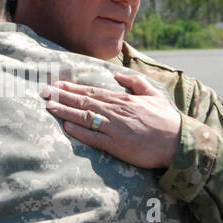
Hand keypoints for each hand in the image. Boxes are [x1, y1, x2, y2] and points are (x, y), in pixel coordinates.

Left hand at [40, 70, 181, 169]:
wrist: (179, 142)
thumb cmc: (167, 120)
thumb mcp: (154, 95)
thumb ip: (135, 82)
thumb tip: (118, 75)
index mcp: (124, 100)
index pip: (93, 92)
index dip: (72, 88)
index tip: (57, 85)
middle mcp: (117, 112)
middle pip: (84, 102)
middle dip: (62, 97)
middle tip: (44, 92)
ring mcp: (116, 129)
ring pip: (86, 117)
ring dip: (66, 111)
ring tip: (49, 106)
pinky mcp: (118, 146)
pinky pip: (95, 138)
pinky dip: (80, 132)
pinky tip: (67, 127)